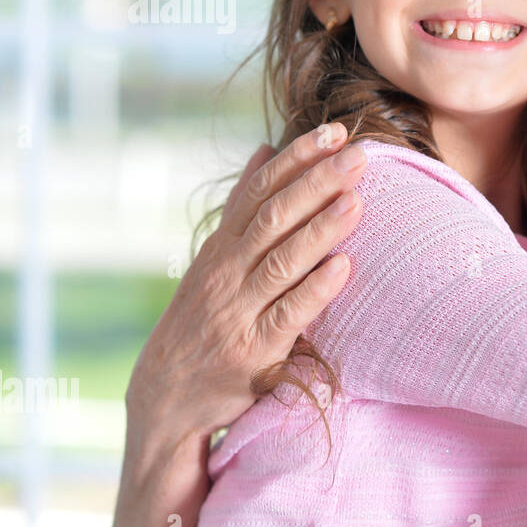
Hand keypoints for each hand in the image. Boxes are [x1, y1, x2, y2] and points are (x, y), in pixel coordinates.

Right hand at [125, 123, 367, 441]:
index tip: (334, 132)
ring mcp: (238, 311)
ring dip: (320, 230)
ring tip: (357, 201)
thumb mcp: (216, 258)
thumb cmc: (205, 317)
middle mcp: (227, 272)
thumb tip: (265, 149)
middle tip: (359, 155)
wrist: (166, 395)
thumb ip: (243, 207)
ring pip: (281, 262)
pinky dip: (315, 290)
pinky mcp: (253, 351)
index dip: (297, 159)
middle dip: (317, 183)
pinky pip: (288, 316)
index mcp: (223, 245)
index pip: (260, 190)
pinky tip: (343, 267)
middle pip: (274, 218)